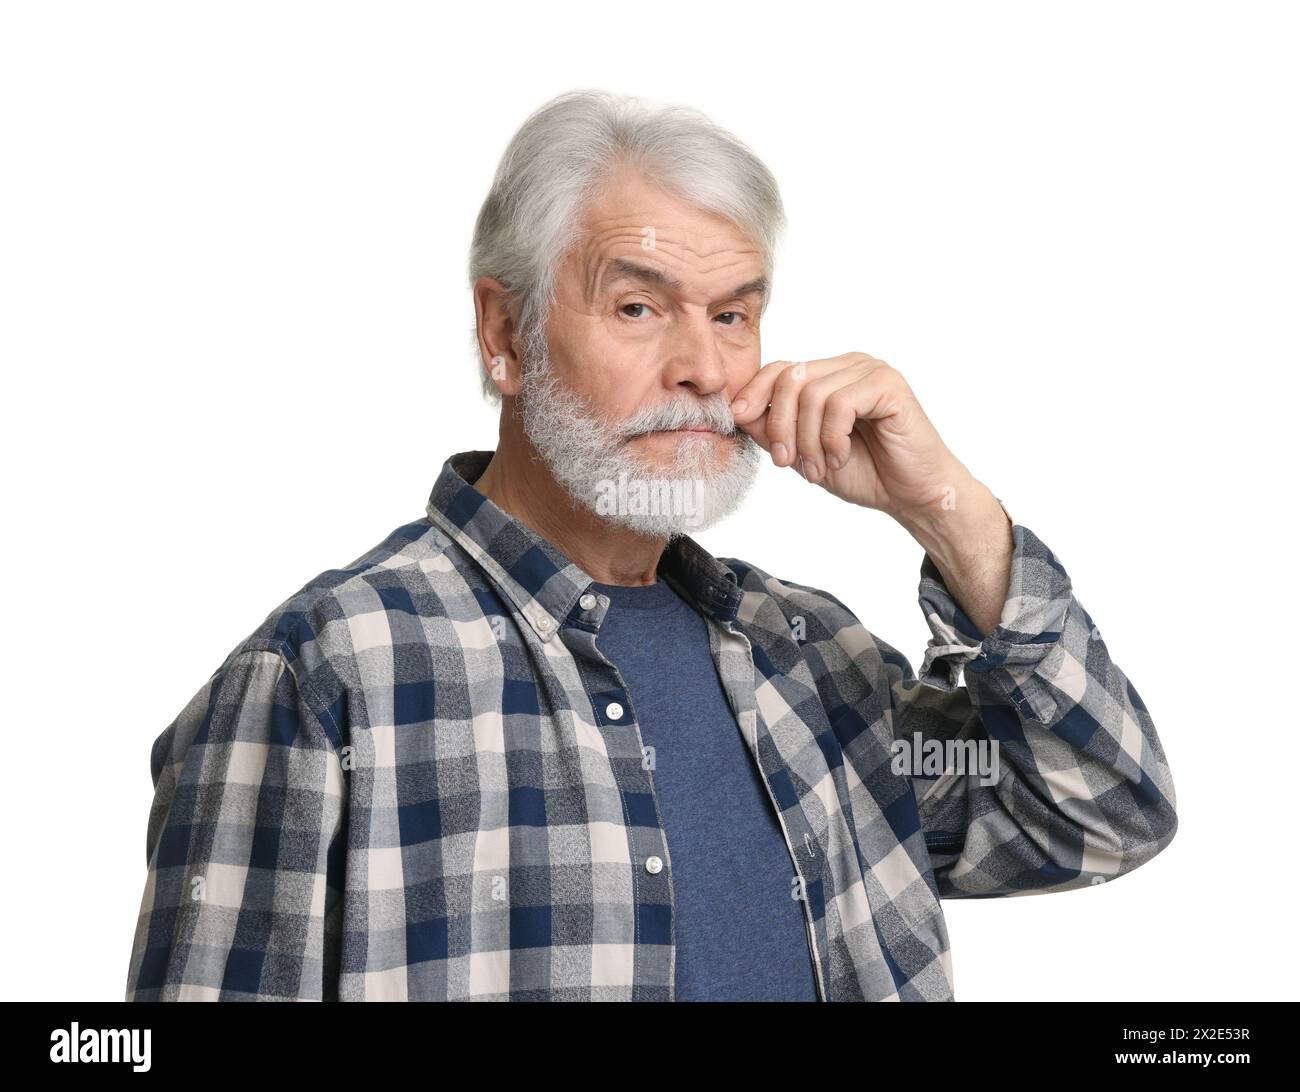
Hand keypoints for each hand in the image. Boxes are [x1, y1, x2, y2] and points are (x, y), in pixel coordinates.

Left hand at [729, 352, 976, 520]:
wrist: (912, 494)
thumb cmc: (865, 472)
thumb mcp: (804, 453)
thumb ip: (772, 431)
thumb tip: (737, 411)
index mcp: (828, 376)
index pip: (779, 368)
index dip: (754, 393)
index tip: (739, 420)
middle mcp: (848, 365)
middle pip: (790, 378)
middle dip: (780, 426)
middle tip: (788, 463)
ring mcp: (870, 371)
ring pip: (813, 394)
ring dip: (808, 441)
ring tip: (819, 468)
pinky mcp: (889, 385)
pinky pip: (840, 404)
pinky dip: (832, 438)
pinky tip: (841, 456)